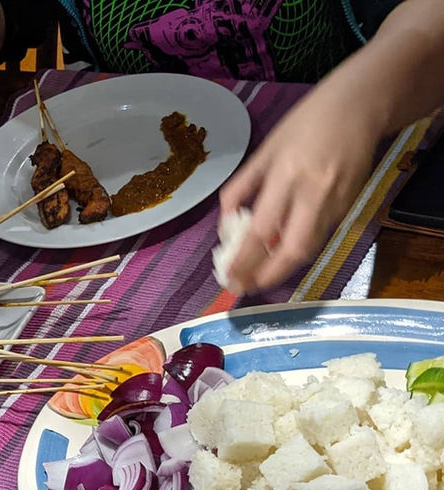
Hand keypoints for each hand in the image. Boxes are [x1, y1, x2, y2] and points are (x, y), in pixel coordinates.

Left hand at [218, 84, 380, 293]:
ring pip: (308, 249)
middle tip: (244, 287)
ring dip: (281, 268)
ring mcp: (336, 202)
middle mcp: (314, 193)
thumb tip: (225, 224)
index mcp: (288, 175)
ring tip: (256, 276)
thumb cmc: (305, 124)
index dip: (244, 259)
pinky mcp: (349, 206)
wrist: (361, 105)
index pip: (261, 230)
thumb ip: (241, 187)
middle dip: (266, 276)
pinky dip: (296, 250)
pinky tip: (279, 252)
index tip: (228, 276)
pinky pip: (319, 237)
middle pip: (292, 251)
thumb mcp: (265, 150)